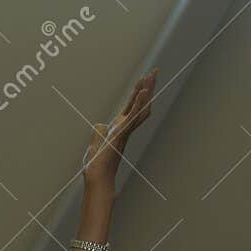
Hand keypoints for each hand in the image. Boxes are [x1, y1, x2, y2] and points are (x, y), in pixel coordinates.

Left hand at [82, 69, 155, 194]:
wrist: (97, 179)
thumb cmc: (97, 166)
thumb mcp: (96, 143)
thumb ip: (99, 132)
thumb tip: (99, 124)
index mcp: (120, 128)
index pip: (132, 106)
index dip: (138, 92)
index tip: (144, 78)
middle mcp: (126, 128)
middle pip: (139, 104)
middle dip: (148, 87)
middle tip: (155, 71)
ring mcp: (125, 131)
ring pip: (139, 108)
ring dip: (146, 91)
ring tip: (152, 75)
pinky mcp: (120, 135)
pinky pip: (132, 117)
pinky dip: (138, 104)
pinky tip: (143, 92)